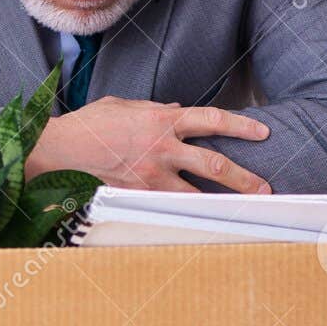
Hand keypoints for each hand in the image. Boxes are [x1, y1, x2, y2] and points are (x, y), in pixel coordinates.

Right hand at [27, 96, 270, 192]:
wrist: (60, 149)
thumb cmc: (90, 124)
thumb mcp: (125, 106)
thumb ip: (155, 108)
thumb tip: (177, 109)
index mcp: (161, 118)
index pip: (211, 119)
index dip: (240, 127)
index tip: (261, 133)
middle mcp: (162, 147)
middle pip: (214, 163)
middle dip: (244, 177)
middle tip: (266, 187)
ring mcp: (151, 174)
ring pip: (196, 192)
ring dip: (223, 202)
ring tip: (244, 210)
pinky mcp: (138, 193)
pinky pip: (170, 204)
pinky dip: (189, 211)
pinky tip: (205, 219)